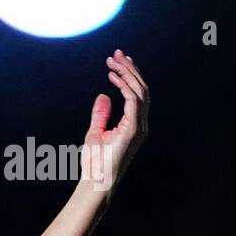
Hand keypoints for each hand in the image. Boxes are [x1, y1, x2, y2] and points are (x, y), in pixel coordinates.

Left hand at [80, 48, 148, 196]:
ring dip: (127, 73)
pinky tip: (112, 77)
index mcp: (134, 123)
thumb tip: (103, 95)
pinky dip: (124, 86)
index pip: (136, 94)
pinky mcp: (133, 129)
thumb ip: (101, 114)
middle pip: (141, 88)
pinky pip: (133, 101)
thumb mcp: (95, 132)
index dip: (128, 75)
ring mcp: (139, 126)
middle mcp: (141, 123)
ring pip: (139, 91)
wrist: (95, 182)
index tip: (116, 62)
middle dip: (129, 69)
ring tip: (113, 61)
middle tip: (117, 54)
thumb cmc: (95, 163)